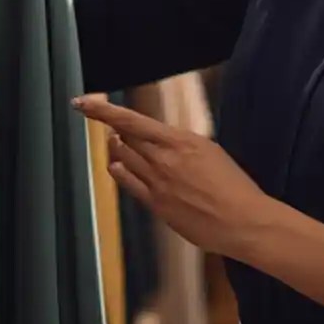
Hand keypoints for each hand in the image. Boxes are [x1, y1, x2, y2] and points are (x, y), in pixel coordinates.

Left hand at [72, 96, 275, 259]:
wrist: (242, 220)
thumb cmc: (234, 185)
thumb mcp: (210, 151)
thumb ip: (182, 145)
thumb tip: (165, 142)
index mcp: (180, 140)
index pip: (131, 121)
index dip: (102, 111)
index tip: (81, 103)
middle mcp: (163, 159)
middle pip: (125, 139)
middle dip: (116, 131)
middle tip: (111, 127)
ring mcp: (157, 183)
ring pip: (124, 159)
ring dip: (119, 150)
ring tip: (119, 144)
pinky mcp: (156, 205)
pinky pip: (128, 184)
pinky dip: (119, 172)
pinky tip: (116, 167)